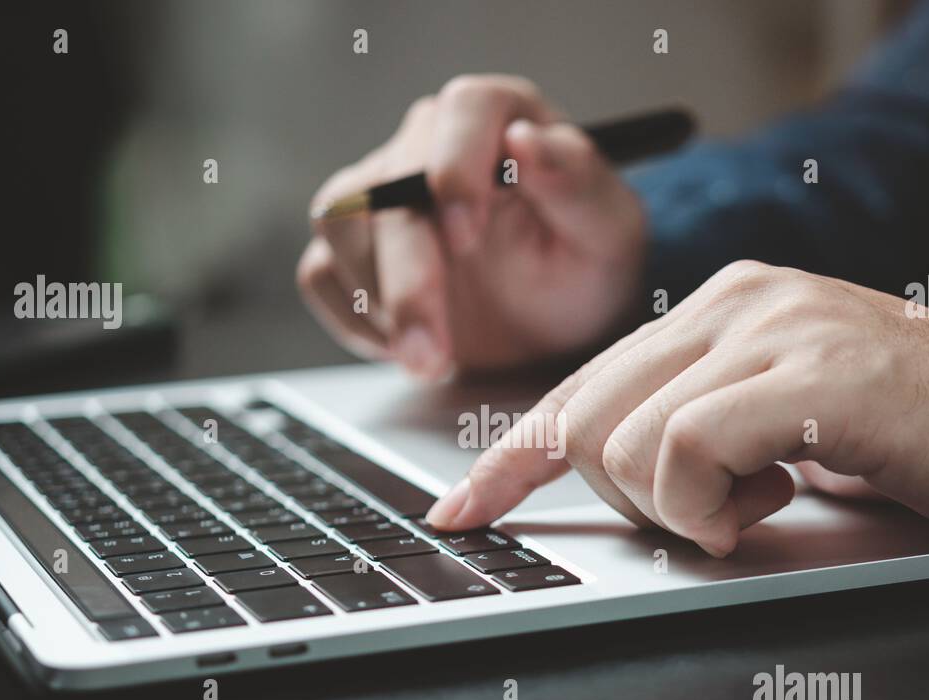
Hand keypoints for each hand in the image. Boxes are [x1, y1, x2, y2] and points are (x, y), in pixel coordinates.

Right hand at [296, 74, 646, 378]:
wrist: (557, 320)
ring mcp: (381, 192)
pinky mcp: (353, 247)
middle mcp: (431, 143)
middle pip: (389, 186)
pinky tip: (402, 346)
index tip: (468, 237)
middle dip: (408, 277)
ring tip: (429, 358)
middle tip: (431, 351)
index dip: (457, 168)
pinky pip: (321, 272)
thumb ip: (577, 183)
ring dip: (376, 302)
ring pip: (341, 224)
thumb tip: (529, 139)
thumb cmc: (585, 266)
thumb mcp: (607, 233)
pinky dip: (352, 318)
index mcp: (500, 118)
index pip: (464, 112)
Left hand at [426, 260, 928, 553]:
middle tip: (719, 512)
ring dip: (682, 506)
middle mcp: (737, 301)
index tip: (463, 510)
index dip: (511, 457)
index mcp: (724, 307)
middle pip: (587, 417)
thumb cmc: (926, 439)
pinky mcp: (808, 375)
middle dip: (627, 497)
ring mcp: (773, 329)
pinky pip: (684, 452)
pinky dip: (712, 505)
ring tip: (768, 498)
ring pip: (625, 440)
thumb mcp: (787, 424)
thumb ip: (704, 424)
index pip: (582, 384)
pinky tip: (781, 496)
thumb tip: (614, 467)